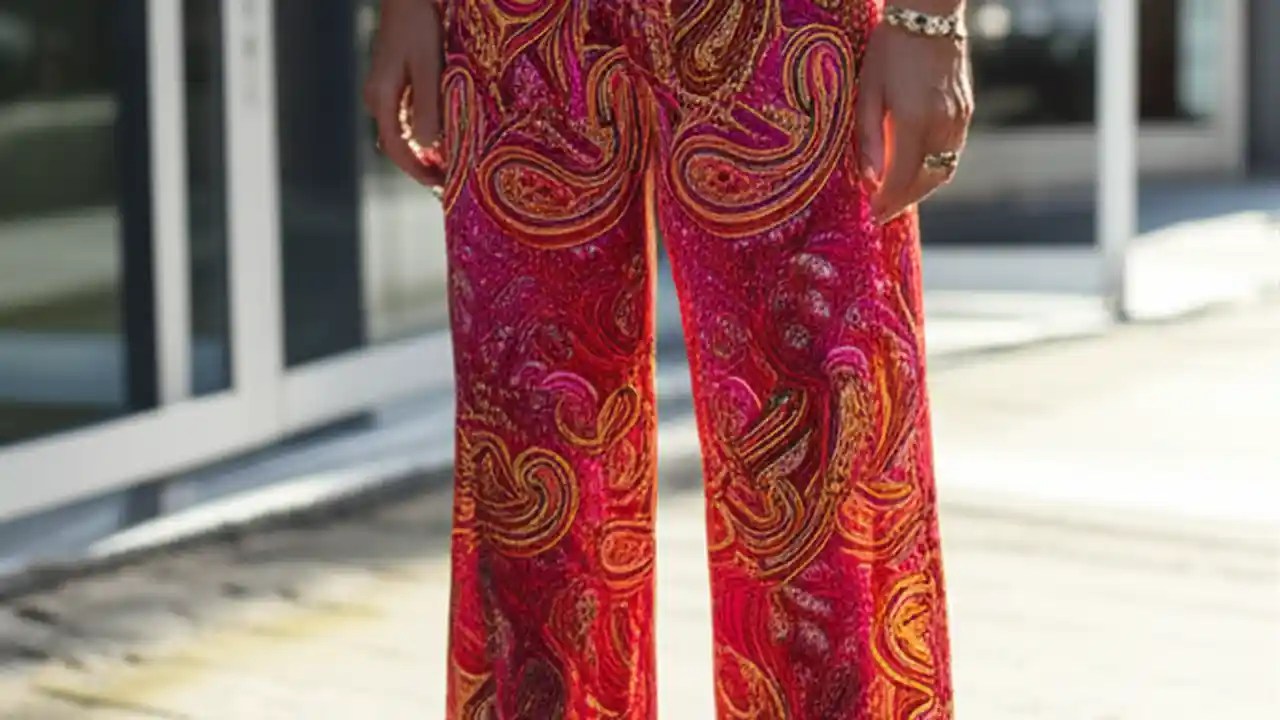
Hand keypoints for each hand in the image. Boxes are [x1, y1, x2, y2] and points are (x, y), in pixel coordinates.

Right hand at [362, 0, 444, 186]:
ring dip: (425, 148)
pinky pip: (408, 114)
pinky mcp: (395, 80)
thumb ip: (427, 106)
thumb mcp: (428, 65)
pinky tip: (446, 134)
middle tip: (451, 179)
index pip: (395, 147)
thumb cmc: (420, 24)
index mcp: (381, 97)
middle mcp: (378, 97)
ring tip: (453, 162)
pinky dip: (426, 129)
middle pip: (398, 143)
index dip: (417, 170)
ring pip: (404, 130)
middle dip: (422, 164)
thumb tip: (427, 146)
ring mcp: (385, 89)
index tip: (440, 185)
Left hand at [856, 18, 973, 223]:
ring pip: (944, 169)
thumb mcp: (868, 92)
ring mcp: (959, 119)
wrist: (928, 16)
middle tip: (884, 211)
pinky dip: (934, 168)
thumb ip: (868, 139)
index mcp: (915, 122)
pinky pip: (952, 152)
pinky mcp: (966, 110)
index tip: (874, 215)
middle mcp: (943, 125)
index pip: (903, 178)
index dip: (888, 201)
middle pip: (927, 180)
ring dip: (921, 187)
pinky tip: (916, 168)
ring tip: (898, 195)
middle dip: (905, 200)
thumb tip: (869, 180)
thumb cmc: (890, 50)